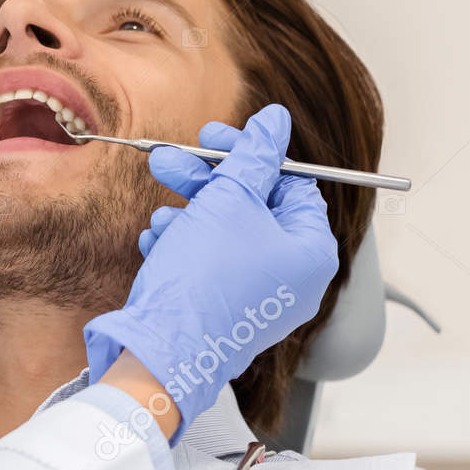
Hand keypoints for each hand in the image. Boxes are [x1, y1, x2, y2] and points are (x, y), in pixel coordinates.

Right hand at [83, 104, 338, 435]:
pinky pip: (210, 266)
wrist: (164, 349)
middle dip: (206, 183)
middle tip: (169, 161)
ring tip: (160, 217)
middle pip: (253, 209)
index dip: (249, 156)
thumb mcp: (229, 200)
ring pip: (224, 236)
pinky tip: (157, 243)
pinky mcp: (226, 313)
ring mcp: (261, 300)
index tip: (212, 139)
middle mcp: (294, 279)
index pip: (291, 185)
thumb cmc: (205, 276)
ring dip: (188, 216)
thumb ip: (253, 156)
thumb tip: (275, 120)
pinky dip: (183, 248)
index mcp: (311, 251)